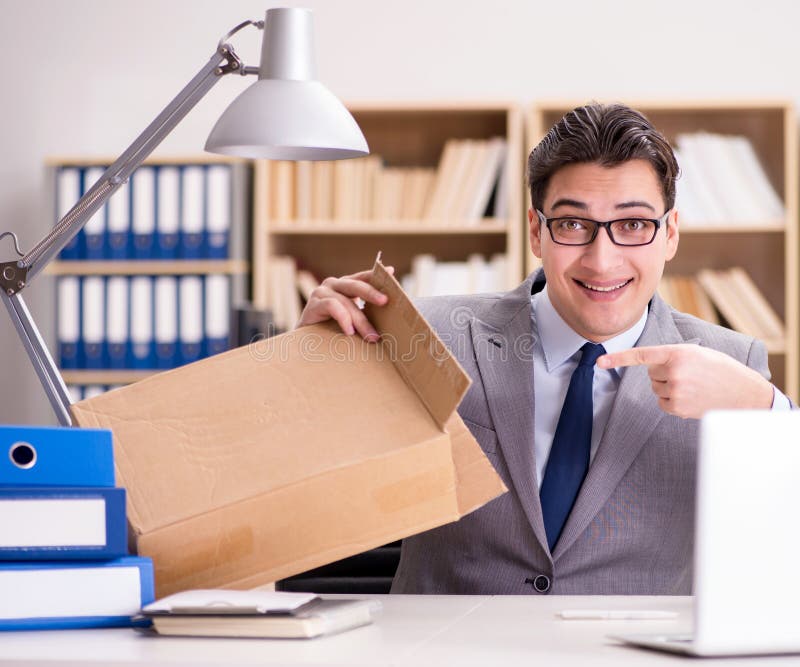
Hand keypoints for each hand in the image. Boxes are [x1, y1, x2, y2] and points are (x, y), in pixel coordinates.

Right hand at [297, 267, 393, 341]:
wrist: (305, 344)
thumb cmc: (332, 331)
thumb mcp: (351, 319)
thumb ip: (364, 313)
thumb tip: (389, 316)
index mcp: (344, 286)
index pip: (362, 277)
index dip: (375, 275)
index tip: (391, 271)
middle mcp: (333, 284)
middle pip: (356, 285)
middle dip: (372, 293)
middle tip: (385, 301)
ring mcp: (321, 292)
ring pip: (346, 302)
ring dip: (360, 320)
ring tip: (372, 336)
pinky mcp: (313, 304)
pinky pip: (332, 307)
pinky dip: (343, 319)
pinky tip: (349, 331)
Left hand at [597, 344, 773, 418]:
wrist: (744, 393)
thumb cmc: (720, 369)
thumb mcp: (697, 352)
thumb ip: (672, 355)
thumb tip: (649, 366)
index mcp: (677, 353)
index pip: (641, 355)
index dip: (618, 358)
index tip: (599, 362)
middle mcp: (673, 372)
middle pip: (651, 374)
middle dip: (665, 374)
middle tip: (690, 374)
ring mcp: (675, 391)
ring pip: (656, 388)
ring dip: (669, 387)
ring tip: (694, 386)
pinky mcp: (677, 407)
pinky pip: (662, 403)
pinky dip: (672, 401)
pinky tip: (691, 397)